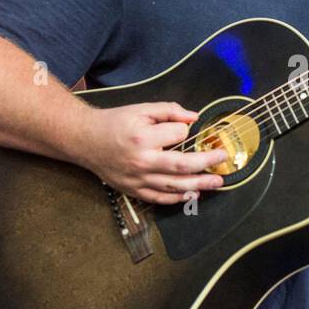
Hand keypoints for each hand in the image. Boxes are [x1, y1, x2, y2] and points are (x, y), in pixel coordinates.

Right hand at [82, 102, 226, 203]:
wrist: (86, 140)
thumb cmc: (114, 123)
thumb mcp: (141, 109)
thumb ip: (168, 110)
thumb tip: (193, 118)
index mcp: (143, 138)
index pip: (178, 136)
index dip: (185, 130)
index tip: (184, 129)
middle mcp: (142, 161)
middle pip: (182, 166)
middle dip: (206, 163)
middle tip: (222, 160)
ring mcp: (138, 179)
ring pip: (174, 187)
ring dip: (198, 185)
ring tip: (216, 182)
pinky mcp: (133, 190)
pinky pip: (159, 199)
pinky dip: (177, 199)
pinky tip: (192, 194)